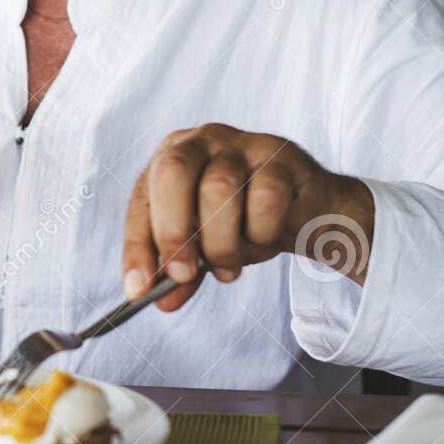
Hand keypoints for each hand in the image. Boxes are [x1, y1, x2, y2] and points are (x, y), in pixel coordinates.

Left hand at [122, 123, 374, 310]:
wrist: (305, 211)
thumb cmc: (244, 222)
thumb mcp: (205, 249)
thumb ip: (182, 273)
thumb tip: (163, 302)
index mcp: (170, 158)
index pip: (142, 200)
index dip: (137, 247)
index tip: (140, 290)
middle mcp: (201, 141)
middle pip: (172, 173)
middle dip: (173, 231)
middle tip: (184, 275)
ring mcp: (241, 143)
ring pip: (219, 190)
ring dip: (223, 243)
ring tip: (231, 266)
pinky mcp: (280, 155)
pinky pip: (265, 197)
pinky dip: (261, 231)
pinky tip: (264, 239)